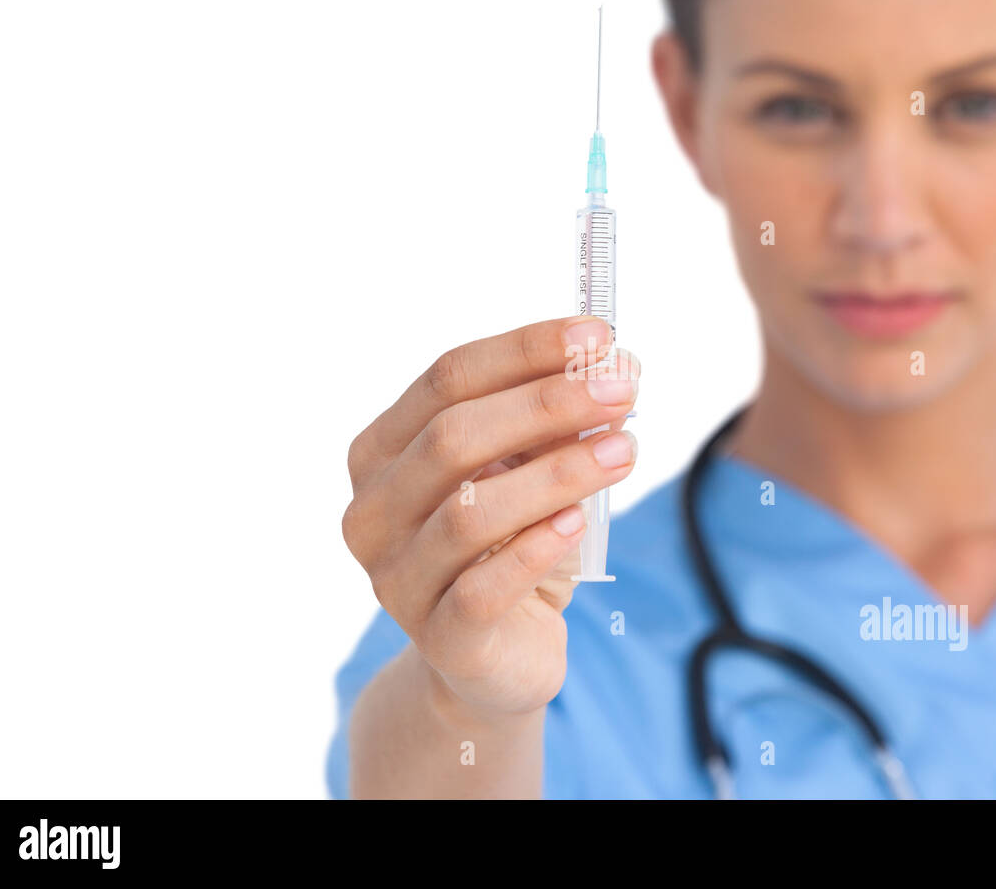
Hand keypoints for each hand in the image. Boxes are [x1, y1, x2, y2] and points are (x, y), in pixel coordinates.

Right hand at [341, 316, 639, 717]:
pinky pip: (484, 589)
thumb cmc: (506, 549)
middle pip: (452, 438)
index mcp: (381, 454)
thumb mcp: (524, 475)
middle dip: (546, 404)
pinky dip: (536, 548)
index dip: (523, 351)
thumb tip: (614, 365)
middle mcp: (372, 513)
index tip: (597, 335)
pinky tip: (580, 522)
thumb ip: (549, 425)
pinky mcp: (440, 638)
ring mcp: (397, 581)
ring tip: (623, 450)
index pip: (446, 380)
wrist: (493, 660)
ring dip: (557, 472)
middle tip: (621, 389)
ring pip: (471, 512)